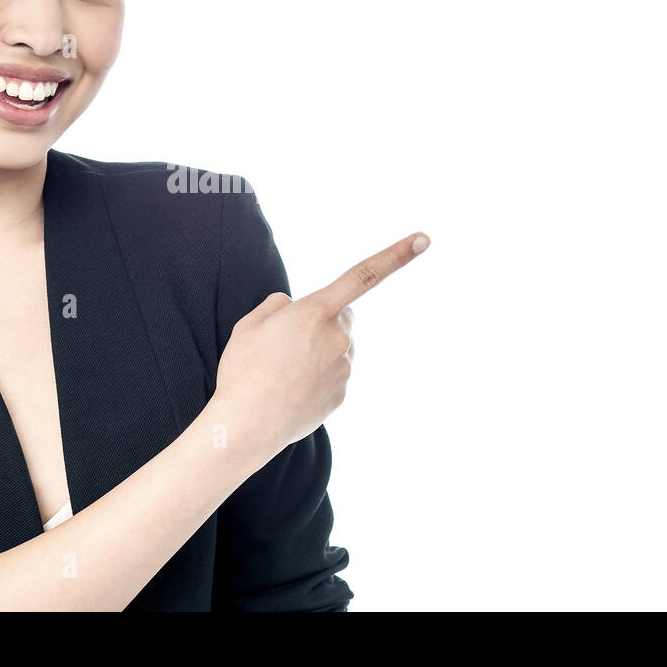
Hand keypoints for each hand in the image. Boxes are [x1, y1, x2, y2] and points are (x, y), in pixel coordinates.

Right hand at [214, 232, 429, 463]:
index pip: (363, 275)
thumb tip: (293, 308)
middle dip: (325, 321)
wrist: (245, 427)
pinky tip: (289, 390)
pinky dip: (316, 378)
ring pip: (338, 348)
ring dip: (318, 352)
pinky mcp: (341, 395)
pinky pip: (333, 375)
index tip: (424, 239)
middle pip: (342, 317)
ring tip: (281, 372)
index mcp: (316, 311)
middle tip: (287, 342)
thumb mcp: (248, 325)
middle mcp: (338, 337)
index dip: (396, 255)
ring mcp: (344, 368)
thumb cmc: (242, 371)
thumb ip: (276, 307)